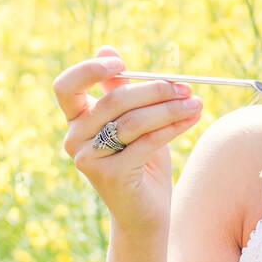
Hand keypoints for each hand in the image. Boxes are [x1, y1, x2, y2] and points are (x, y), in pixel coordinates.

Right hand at [52, 44, 202, 234]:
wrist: (146, 213)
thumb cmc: (141, 161)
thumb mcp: (132, 120)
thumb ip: (119, 89)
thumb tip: (106, 48)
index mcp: (76, 121)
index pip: (65, 86)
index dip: (89, 69)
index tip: (122, 63)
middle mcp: (74, 139)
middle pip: (113, 100)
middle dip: (154, 89)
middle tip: (186, 87)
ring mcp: (88, 159)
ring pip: (133, 121)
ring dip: (170, 108)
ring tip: (196, 103)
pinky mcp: (110, 175)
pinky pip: (146, 142)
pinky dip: (173, 127)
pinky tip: (192, 118)